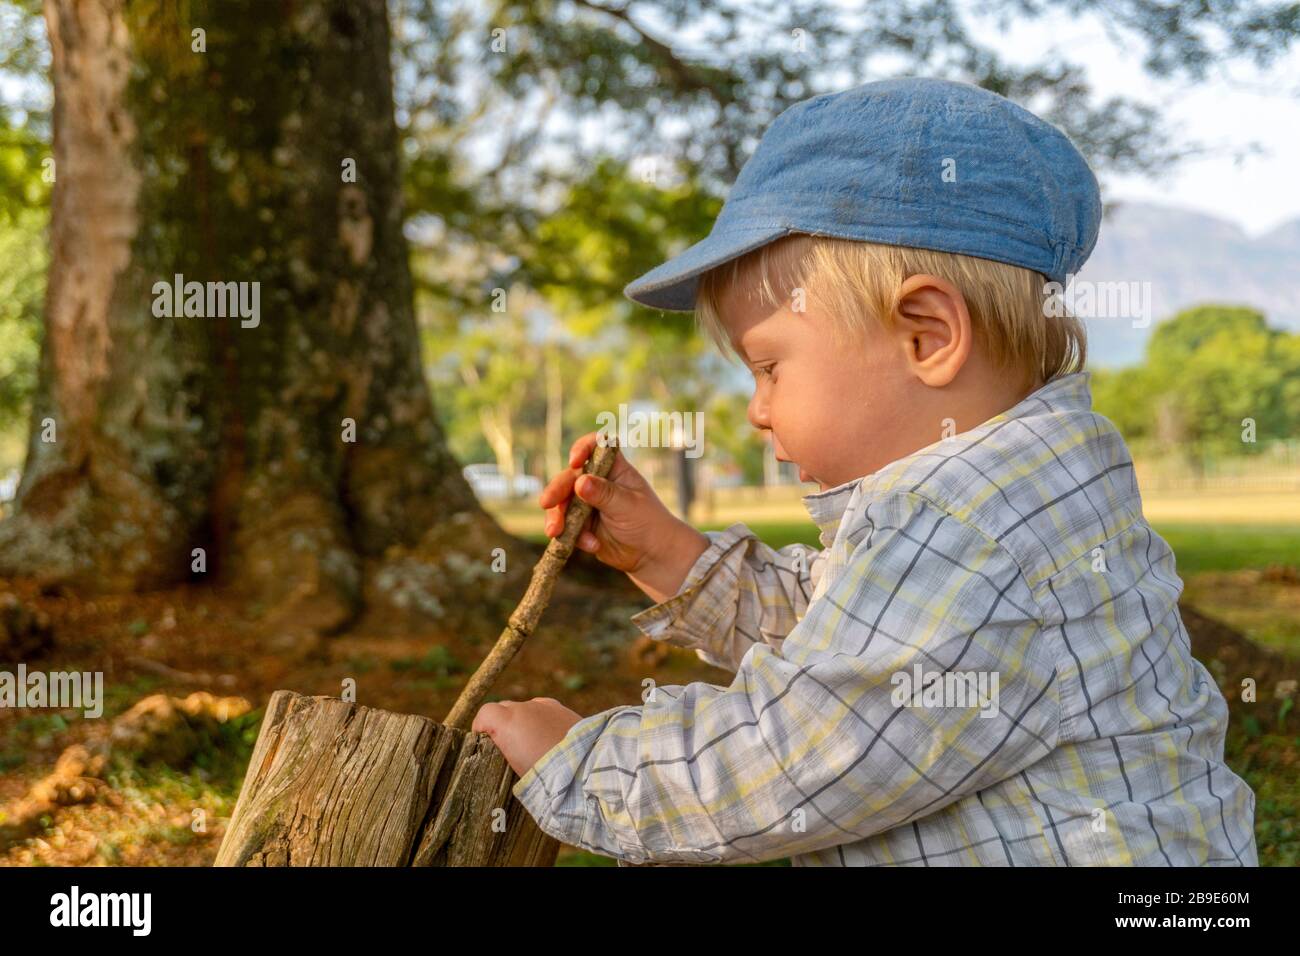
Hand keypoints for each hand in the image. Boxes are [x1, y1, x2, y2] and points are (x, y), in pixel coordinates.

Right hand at [472, 697, 583, 776]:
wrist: (583, 767)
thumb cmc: (545, 773)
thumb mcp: (515, 768)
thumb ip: (504, 749)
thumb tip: (502, 747)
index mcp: (508, 721)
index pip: (485, 713)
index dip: (481, 727)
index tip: (484, 742)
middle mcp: (524, 707)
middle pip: (505, 708)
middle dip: (502, 723)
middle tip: (508, 746)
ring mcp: (544, 706)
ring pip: (525, 709)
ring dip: (524, 721)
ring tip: (533, 744)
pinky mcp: (561, 708)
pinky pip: (543, 710)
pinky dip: (541, 720)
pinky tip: (548, 738)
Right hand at [539, 432, 709, 602]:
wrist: (651, 555)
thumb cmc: (648, 522)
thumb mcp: (628, 506)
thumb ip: (605, 494)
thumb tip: (580, 482)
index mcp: (613, 469)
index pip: (595, 447)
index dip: (582, 449)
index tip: (574, 462)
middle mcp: (597, 482)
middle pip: (569, 478)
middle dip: (557, 490)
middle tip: (547, 503)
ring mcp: (586, 503)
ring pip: (561, 504)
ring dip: (556, 517)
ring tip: (556, 533)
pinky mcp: (580, 524)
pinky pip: (566, 527)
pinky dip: (573, 536)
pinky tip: (593, 546)